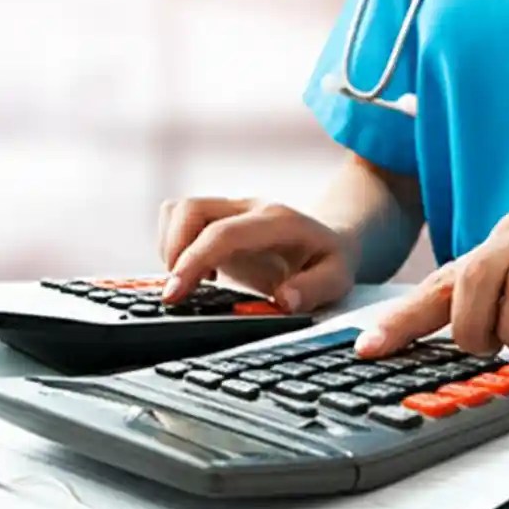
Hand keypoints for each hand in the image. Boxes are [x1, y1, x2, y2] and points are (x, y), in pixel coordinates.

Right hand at [158, 197, 357, 311]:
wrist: (329, 238)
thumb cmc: (330, 260)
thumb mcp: (338, 278)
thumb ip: (314, 289)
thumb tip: (284, 300)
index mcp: (277, 221)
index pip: (223, 233)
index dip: (193, 261)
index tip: (175, 293)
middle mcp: (249, 208)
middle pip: (190, 210)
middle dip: (173, 252)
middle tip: (180, 293)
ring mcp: (230, 209)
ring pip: (178, 210)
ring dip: (171, 247)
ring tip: (192, 281)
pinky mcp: (217, 217)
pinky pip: (178, 218)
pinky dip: (174, 244)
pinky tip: (198, 271)